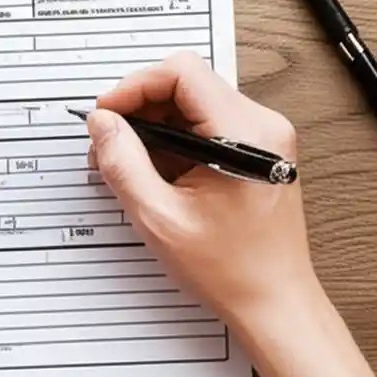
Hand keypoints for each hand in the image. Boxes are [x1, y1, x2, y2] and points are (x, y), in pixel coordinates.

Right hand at [86, 52, 315, 328]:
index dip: (135, 86)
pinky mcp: (257, 151)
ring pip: (193, 104)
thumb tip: (102, 123)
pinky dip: (174, 141)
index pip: (181, 73)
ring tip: (128, 165)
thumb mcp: (159, 217)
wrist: (274, 304)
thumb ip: (123, 163)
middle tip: (109, 144)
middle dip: (140, 109)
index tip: (107, 114)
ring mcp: (262, 137)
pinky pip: (206, 125)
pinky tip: (155, 174)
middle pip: (186, 84)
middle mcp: (261, 125)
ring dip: (154, 126)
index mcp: (244, 133)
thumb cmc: (231, 270)